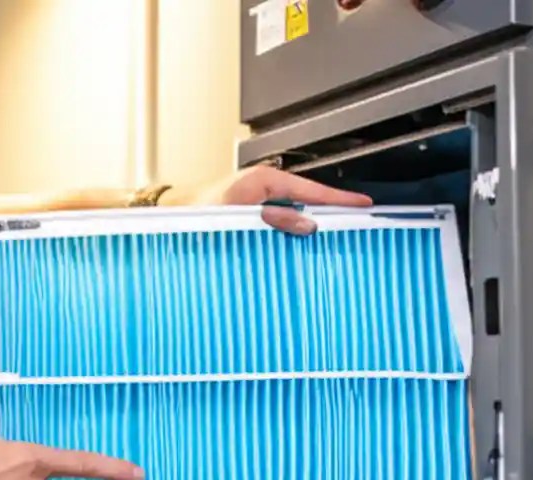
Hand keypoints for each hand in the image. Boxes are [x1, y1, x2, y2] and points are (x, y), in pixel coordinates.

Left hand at [166, 165, 372, 234]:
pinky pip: (282, 222)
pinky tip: (302, 247)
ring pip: (296, 214)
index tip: (363, 205)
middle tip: (357, 225)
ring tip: (336, 237)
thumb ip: (272, 221)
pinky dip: (294, 232)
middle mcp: (263, 187)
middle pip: (309, 200)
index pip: (312, 188)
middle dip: (332, 213)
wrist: (169, 218)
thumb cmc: (194, 215)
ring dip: (311, 226)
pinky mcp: (254, 216)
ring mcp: (259, 201)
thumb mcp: (236, 218)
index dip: (339, 199)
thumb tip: (307, 223)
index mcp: (263, 180)